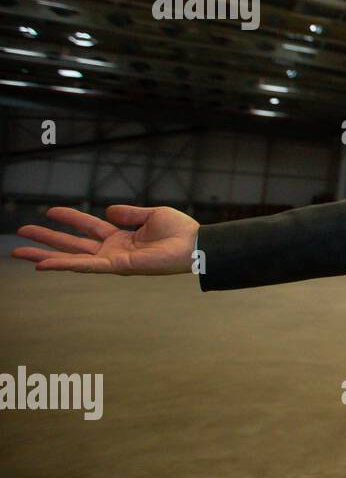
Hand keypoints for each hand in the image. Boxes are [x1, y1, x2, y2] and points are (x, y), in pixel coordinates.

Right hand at [12, 205, 199, 274]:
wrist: (195, 244)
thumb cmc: (180, 231)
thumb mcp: (152, 215)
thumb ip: (128, 213)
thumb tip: (108, 211)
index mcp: (120, 237)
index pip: (88, 227)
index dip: (69, 219)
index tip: (49, 211)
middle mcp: (113, 250)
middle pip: (72, 244)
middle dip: (47, 239)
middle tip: (22, 233)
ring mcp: (112, 260)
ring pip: (71, 257)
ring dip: (45, 254)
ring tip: (19, 251)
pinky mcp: (117, 267)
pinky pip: (85, 266)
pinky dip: (63, 265)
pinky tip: (43, 264)